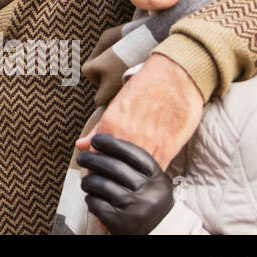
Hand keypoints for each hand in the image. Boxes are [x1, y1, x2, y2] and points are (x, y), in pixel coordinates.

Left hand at [76, 53, 203, 168]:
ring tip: (124, 181)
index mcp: (111, 123)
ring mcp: (148, 143)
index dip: (92, 167)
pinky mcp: (168, 148)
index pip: (95, 156)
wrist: (175, 75)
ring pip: (131, 173)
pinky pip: (153, 171)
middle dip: (106, 176)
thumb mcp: (117, 103)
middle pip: (110, 167)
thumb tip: (81, 145)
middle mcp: (127, 136)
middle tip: (106, 180)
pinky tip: (144, 177)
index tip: (93, 172)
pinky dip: (147, 176)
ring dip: (126, 179)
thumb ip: (99, 127)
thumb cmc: (146, 85)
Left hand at [78, 133, 173, 233]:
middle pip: (114, 166)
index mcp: (157, 178)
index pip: (133, 154)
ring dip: (87, 180)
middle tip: (82, 158)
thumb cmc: (149, 200)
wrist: (161, 232)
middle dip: (92, 159)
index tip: (96, 139)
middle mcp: (147, 192)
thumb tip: (86, 142)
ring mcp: (134, 208)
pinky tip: (92, 196)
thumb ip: (128, 161)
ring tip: (86, 181)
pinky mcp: (120, 222)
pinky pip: (96, 203)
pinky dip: (90, 198)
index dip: (112, 144)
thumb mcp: (150, 181)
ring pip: (100, 184)